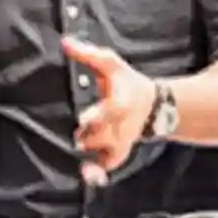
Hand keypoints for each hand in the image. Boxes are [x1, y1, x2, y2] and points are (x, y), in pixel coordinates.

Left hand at [62, 36, 157, 180]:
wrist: (153, 105)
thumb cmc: (127, 82)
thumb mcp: (110, 64)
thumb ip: (87, 53)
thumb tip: (64, 42)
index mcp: (121, 102)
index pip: (112, 110)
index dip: (97, 115)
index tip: (83, 120)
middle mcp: (123, 125)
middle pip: (104, 135)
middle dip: (89, 136)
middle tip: (76, 135)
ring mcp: (121, 141)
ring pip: (106, 153)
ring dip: (92, 153)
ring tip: (78, 156)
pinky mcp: (119, 153)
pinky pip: (108, 166)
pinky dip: (98, 173)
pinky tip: (86, 176)